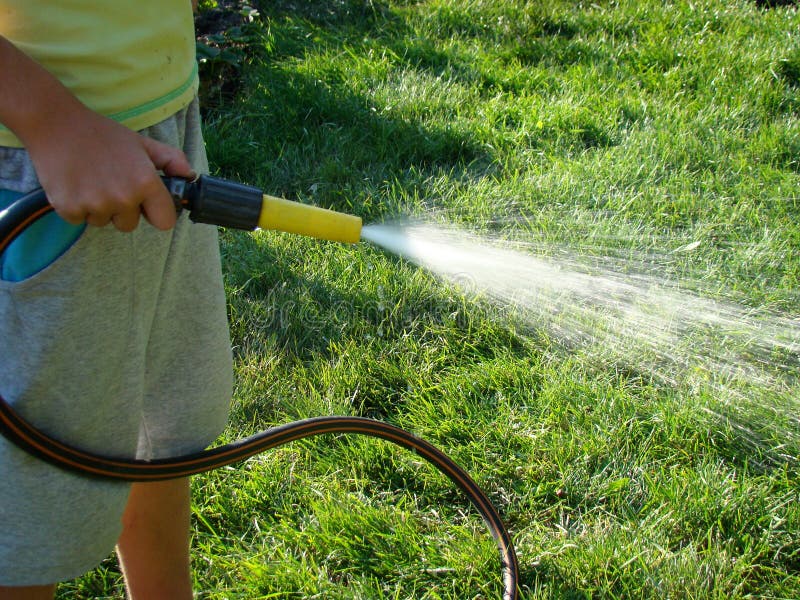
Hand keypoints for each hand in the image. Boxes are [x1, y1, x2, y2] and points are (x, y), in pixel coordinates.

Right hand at [24, 105, 193, 231]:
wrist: (55, 124)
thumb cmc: (102, 135)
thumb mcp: (142, 143)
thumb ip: (171, 160)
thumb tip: (190, 176)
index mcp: (145, 183)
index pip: (165, 222)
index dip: (156, 213)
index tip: (147, 204)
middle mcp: (123, 197)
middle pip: (130, 225)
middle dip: (123, 210)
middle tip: (110, 182)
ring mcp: (95, 204)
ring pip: (104, 222)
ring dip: (99, 208)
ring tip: (91, 180)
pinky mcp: (69, 209)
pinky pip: (80, 220)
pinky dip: (76, 207)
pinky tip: (75, 183)